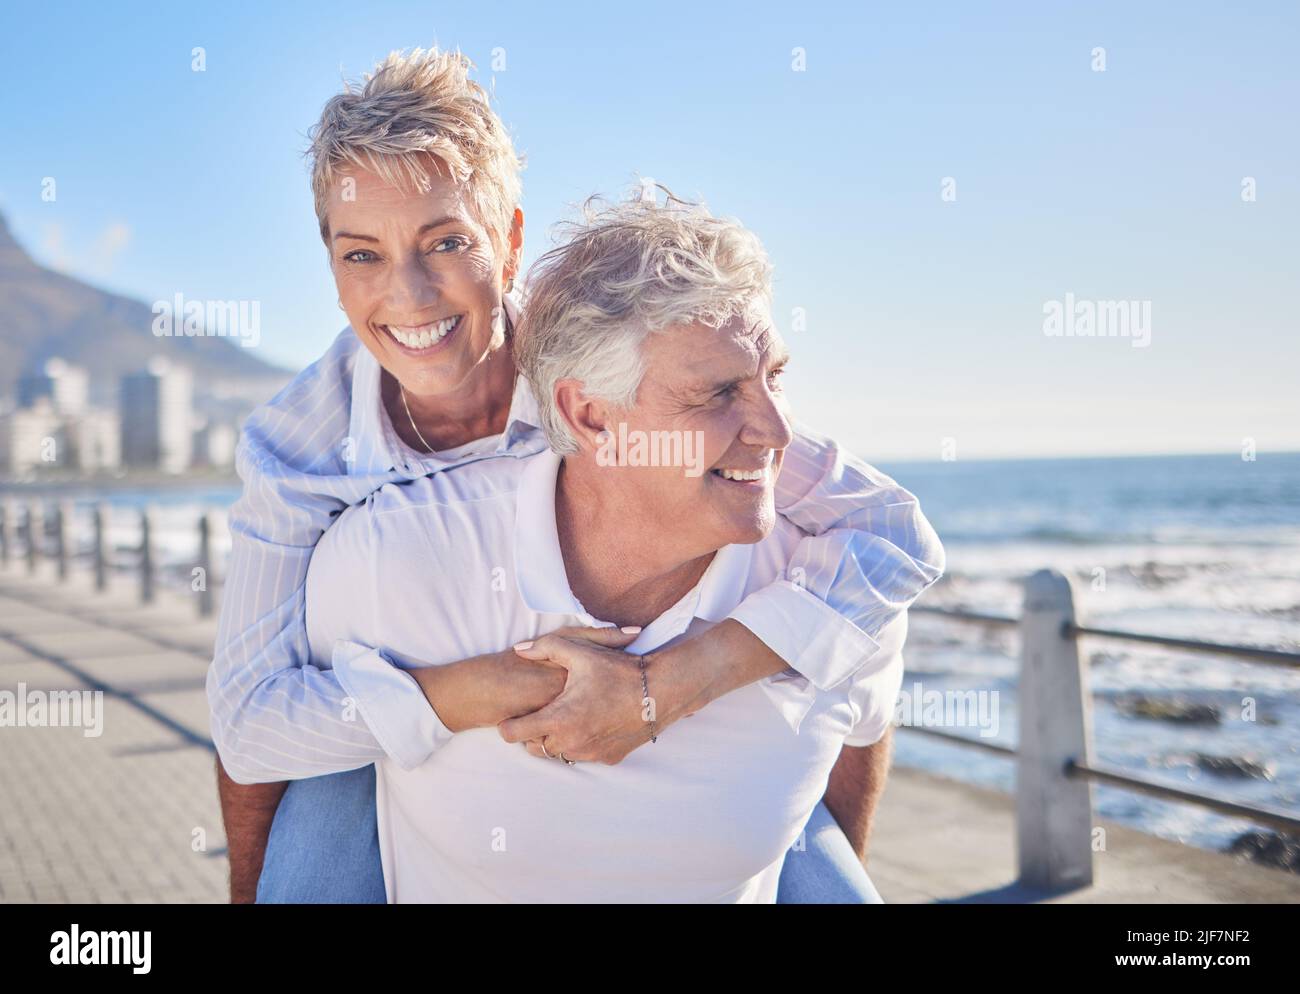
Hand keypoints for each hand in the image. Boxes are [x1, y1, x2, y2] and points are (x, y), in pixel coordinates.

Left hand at [497, 625, 669, 764]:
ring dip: (555, 739)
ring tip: (565, 716)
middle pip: (533, 748)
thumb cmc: (618, 670)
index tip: (511, 715)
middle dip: (532, 733)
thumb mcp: (580, 651)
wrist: (661, 692)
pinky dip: (580, 743)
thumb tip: (519, 649)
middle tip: (541, 713)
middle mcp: (571, 742)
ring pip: (558, 754)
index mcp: (559, 719)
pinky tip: (589, 723)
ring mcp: (590, 754)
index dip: (507, 725)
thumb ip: (545, 647)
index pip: (513, 734)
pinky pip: (583, 755)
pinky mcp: (608, 758)